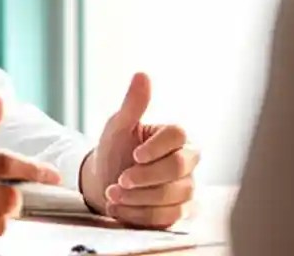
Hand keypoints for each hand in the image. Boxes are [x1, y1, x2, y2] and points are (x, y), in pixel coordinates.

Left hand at [81, 72, 198, 228]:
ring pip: (173, 196)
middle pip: (179, 168)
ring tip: (113, 193)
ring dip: (139, 197)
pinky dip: (141, 214)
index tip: (135, 154)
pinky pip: (168, 218)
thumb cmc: (115, 150)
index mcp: (177, 137)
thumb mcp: (118, 125)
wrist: (105, 182)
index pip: (179, 136)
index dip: (157, 147)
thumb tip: (142, 75)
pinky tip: (121, 208)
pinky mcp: (180, 212)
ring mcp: (187, 188)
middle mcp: (189, 162)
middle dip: (146, 176)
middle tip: (121, 179)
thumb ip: (133, 104)